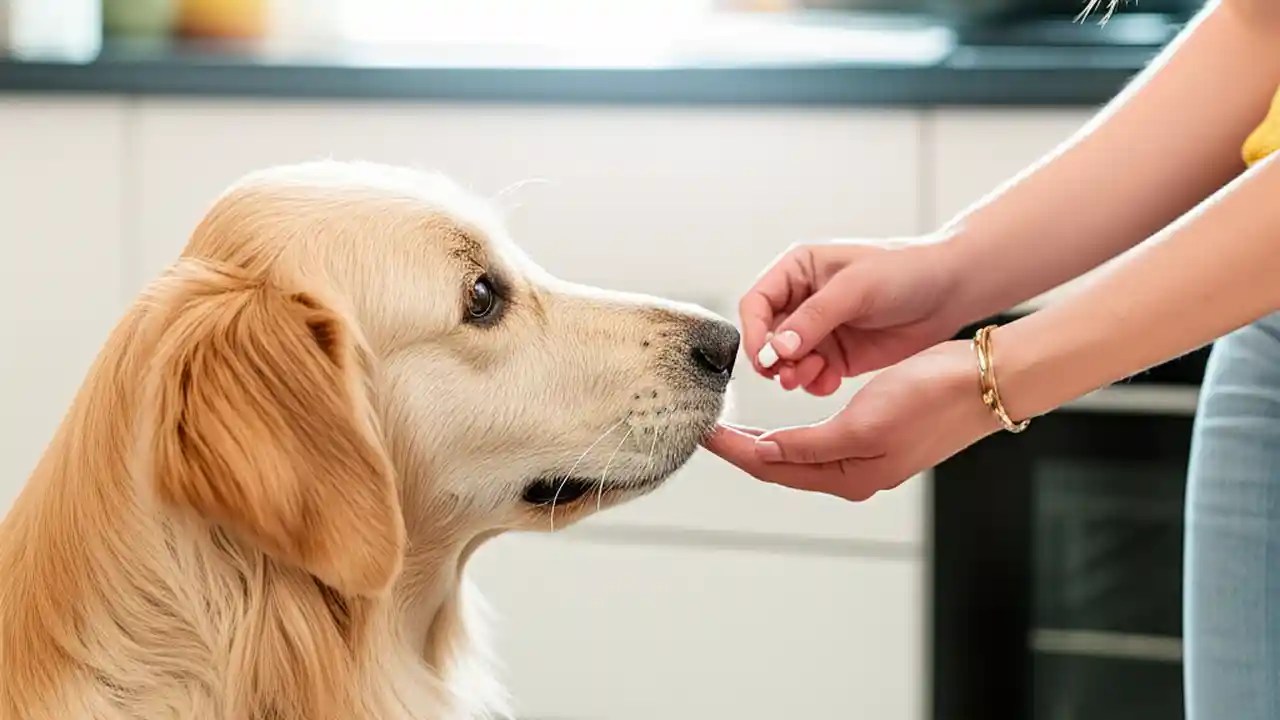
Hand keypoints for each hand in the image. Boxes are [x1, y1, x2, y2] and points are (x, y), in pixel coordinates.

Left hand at [704, 341, 999, 500]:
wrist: (984, 384)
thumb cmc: (930, 397)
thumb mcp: (862, 422)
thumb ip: (810, 444)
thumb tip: (766, 453)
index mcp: (850, 475)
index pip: (772, 466)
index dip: (734, 450)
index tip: (704, 433)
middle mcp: (853, 474)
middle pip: (780, 467)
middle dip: (742, 450)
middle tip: (708, 430)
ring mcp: (865, 460)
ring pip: (797, 458)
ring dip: (763, 445)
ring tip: (732, 429)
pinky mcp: (875, 442)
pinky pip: (817, 447)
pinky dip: (791, 437)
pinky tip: (778, 427)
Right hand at [740, 237, 961, 395]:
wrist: (952, 291)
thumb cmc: (906, 271)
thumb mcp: (856, 288)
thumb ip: (814, 318)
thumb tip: (777, 346)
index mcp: (799, 270)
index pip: (757, 303)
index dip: (753, 330)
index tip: (765, 355)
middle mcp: (804, 301)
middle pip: (766, 336)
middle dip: (773, 358)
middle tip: (785, 373)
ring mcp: (820, 331)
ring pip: (787, 361)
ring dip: (792, 373)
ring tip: (808, 377)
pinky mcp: (838, 356)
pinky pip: (811, 376)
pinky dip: (813, 383)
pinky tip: (829, 382)